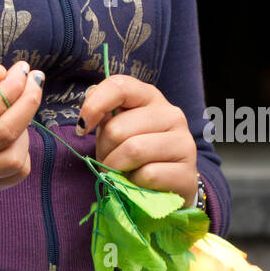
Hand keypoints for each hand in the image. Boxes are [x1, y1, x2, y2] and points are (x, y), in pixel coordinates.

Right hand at [0, 60, 43, 198]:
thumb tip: (8, 74)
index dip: (14, 85)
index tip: (24, 69)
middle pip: (5, 133)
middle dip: (28, 103)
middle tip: (34, 83)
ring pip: (14, 158)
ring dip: (24, 130)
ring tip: (14, 114)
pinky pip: (17, 173)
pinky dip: (23, 152)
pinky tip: (13, 136)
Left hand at [76, 75, 197, 207]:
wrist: (170, 184)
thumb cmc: (137, 152)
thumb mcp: (118, 129)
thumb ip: (104, 116)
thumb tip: (88, 116)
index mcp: (150, 96)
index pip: (119, 86)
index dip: (94, 106)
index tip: (83, 128)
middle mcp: (171, 114)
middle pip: (118, 128)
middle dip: (104, 150)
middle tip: (107, 160)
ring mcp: (183, 142)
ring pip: (133, 151)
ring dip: (116, 168)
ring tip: (120, 172)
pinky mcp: (187, 171)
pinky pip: (147, 175)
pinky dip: (134, 183)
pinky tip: (139, 183)